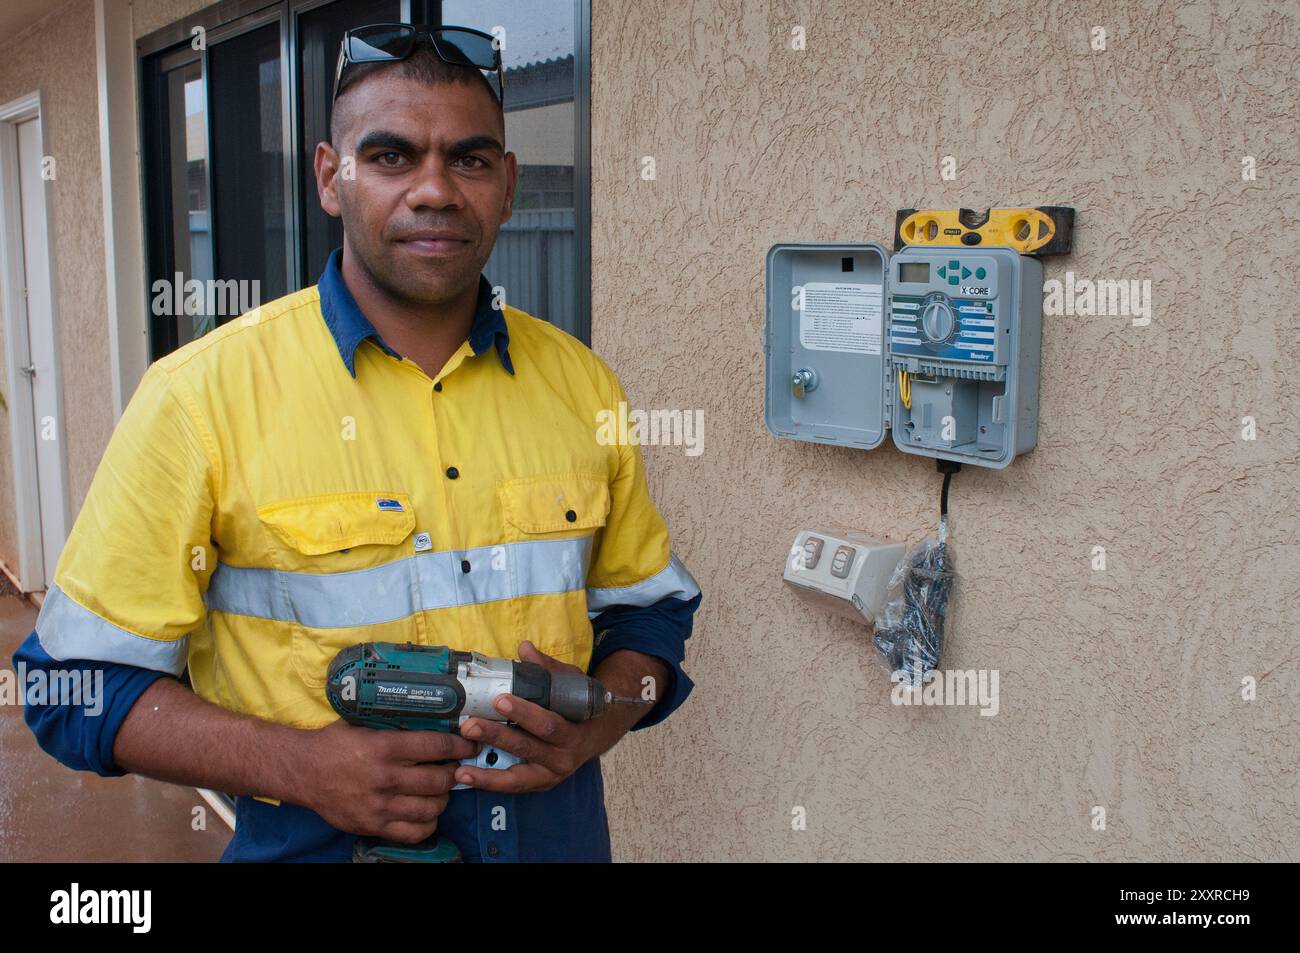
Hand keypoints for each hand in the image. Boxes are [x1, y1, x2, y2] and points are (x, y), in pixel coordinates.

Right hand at [294, 718, 479, 843]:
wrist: (301, 771)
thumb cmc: (335, 744)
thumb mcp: (365, 725)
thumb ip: (396, 727)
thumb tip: (434, 719)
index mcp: (384, 747)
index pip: (436, 747)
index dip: (460, 747)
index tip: (469, 745)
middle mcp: (385, 777)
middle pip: (439, 780)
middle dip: (454, 773)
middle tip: (455, 768)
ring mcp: (379, 805)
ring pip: (431, 808)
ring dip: (443, 798)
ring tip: (440, 789)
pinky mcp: (372, 825)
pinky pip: (413, 832)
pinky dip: (427, 824)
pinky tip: (426, 812)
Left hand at [454, 641, 621, 793]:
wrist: (596, 736)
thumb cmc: (579, 708)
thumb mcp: (571, 685)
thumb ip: (548, 669)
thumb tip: (524, 648)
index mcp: (573, 733)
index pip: (548, 724)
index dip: (524, 713)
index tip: (500, 699)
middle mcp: (563, 759)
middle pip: (527, 748)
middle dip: (496, 736)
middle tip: (470, 726)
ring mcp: (550, 776)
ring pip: (516, 777)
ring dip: (486, 773)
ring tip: (460, 769)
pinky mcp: (537, 785)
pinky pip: (511, 787)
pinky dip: (488, 783)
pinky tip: (464, 777)